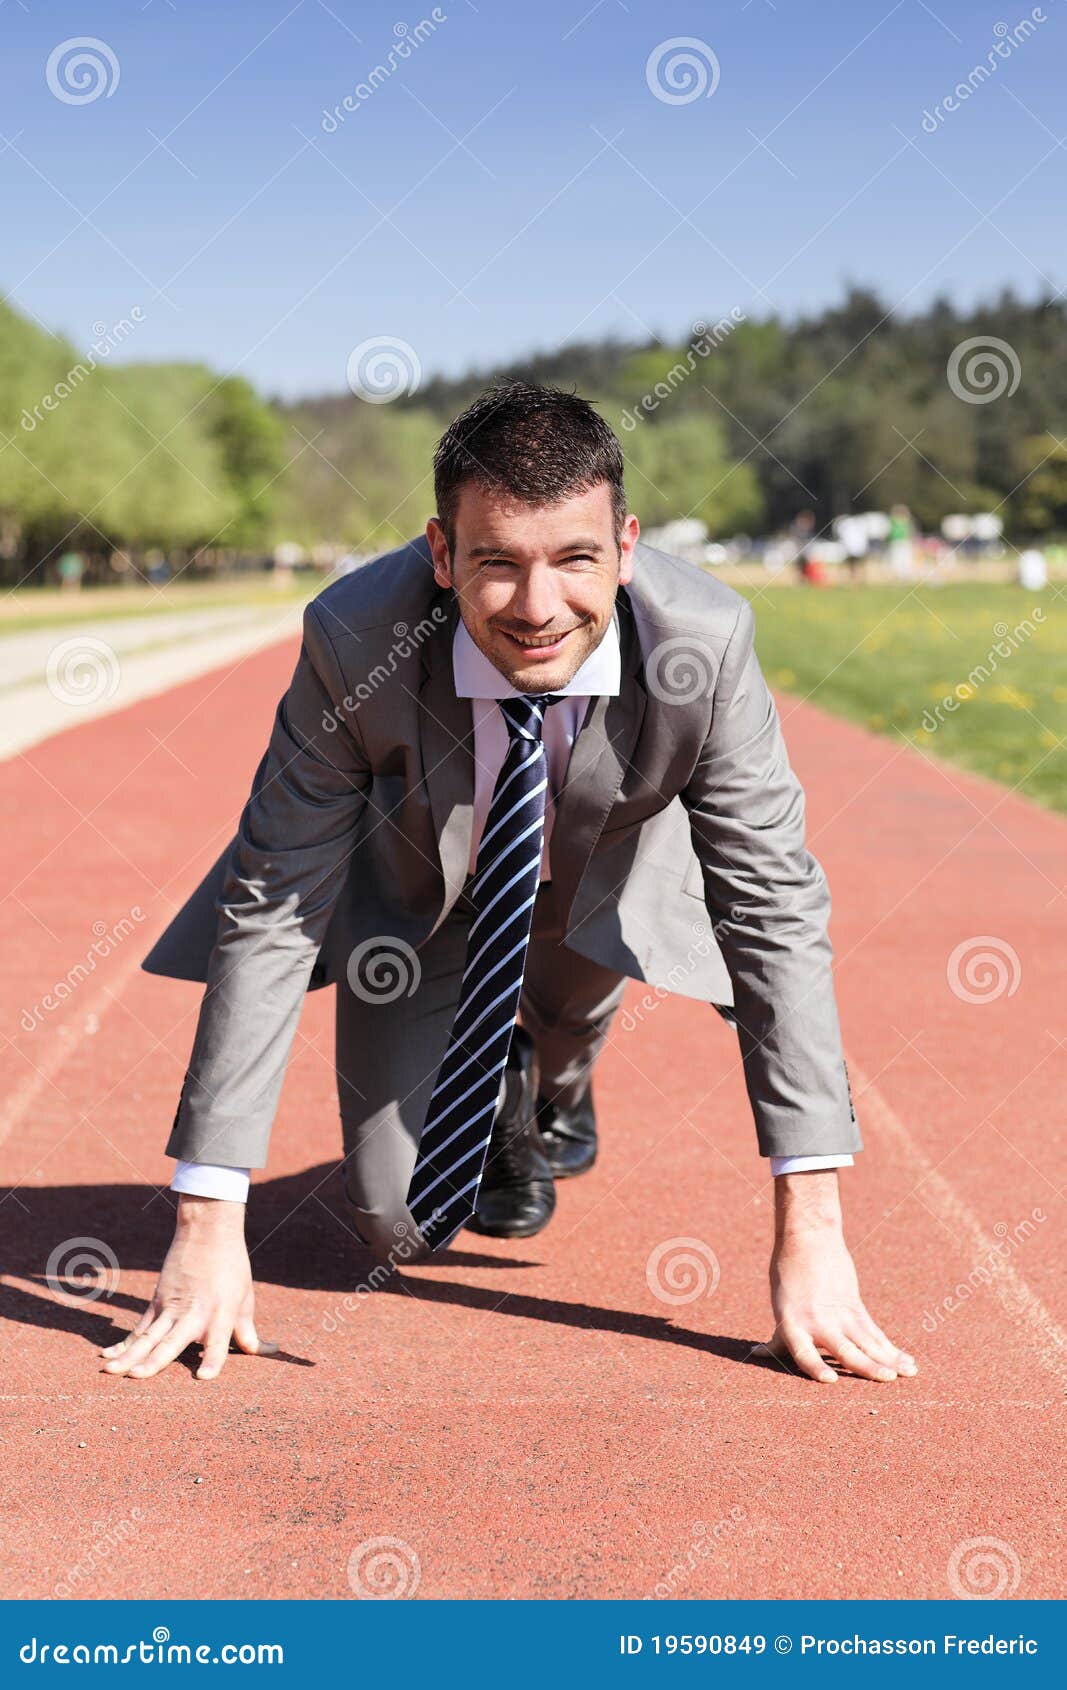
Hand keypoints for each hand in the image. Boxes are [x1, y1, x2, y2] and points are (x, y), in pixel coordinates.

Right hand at [99, 1194, 277, 1380]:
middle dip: (154, 1361)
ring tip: (111, 1370)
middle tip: (137, 1376)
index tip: (204, 1377)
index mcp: (220, 1313)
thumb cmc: (231, 1267)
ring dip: (128, 1354)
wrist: (207, 1231)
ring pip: (147, 1335)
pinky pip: (138, 1327)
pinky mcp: (157, 1302)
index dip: (212, 1359)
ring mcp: (171, 1307)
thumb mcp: (244, 1299)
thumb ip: (248, 1331)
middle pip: (171, 1340)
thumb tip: (266, 1351)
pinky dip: (123, 1343)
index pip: (217, 1341)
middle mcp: (193, 1313)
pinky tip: (107, 1356)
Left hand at [764, 1170, 916, 1383]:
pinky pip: (875, 1333)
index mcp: (793, 1324)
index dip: (816, 1367)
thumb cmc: (788, 1277)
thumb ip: (779, 1336)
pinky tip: (906, 1361)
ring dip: (888, 1360)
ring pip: (867, 1342)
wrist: (808, 1240)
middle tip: (885, 1378)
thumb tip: (757, 1354)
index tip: (830, 1380)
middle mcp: (819, 1322)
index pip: (804, 1352)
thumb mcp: (780, 1307)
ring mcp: (840, 1314)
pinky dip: (890, 1349)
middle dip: (867, 1366)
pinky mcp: (855, 1307)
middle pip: (846, 1349)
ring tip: (907, 1373)